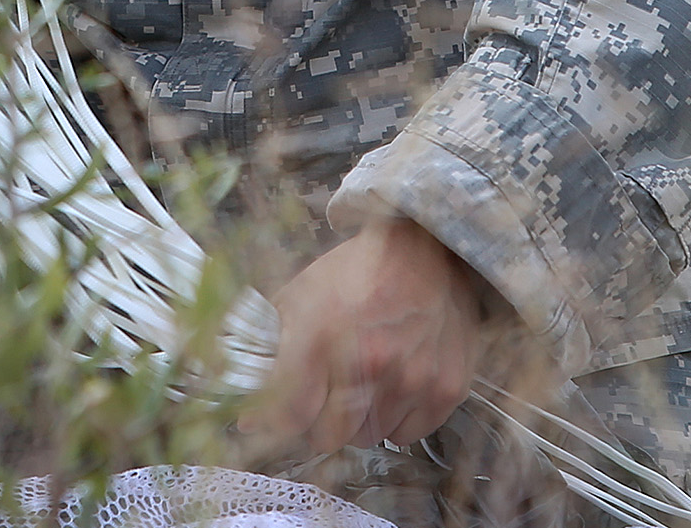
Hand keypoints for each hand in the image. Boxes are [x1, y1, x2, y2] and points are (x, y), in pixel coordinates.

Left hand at [251, 215, 483, 453]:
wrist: (428, 252)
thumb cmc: (357, 272)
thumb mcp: (300, 294)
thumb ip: (270, 346)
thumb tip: (245, 403)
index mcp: (324, 336)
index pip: (290, 415)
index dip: (274, 421)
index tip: (268, 419)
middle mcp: (370, 363)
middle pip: (328, 438)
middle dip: (318, 422)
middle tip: (323, 396)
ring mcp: (412, 380)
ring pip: (367, 439)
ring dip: (358, 420)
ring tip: (363, 381)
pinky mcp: (445, 390)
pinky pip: (407, 435)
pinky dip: (396, 420)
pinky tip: (394, 386)